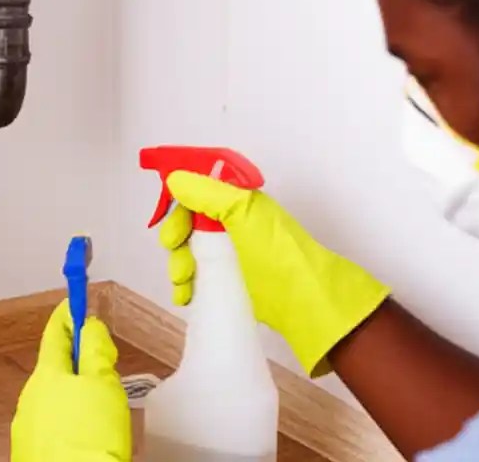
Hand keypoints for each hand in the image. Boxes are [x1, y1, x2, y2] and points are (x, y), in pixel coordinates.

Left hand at [11, 300, 130, 461]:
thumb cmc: (91, 434)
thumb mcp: (105, 383)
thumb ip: (98, 351)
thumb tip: (90, 325)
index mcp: (47, 374)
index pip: (56, 333)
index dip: (69, 314)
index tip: (79, 299)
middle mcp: (31, 395)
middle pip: (58, 365)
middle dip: (82, 358)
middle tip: (110, 362)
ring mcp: (28, 423)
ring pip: (57, 394)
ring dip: (78, 389)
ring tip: (106, 403)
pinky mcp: (33, 446)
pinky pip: (55, 419)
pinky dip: (72, 414)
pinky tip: (90, 428)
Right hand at [160, 171, 390, 376]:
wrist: (306, 300)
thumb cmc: (277, 255)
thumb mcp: (244, 216)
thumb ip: (210, 195)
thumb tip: (176, 178)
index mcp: (242, 202)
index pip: (199, 193)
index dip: (180, 208)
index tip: (172, 229)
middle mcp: (238, 223)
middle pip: (192, 223)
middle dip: (177, 239)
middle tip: (175, 255)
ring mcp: (237, 252)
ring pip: (194, 250)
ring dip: (180, 264)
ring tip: (182, 282)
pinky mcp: (235, 278)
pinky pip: (202, 274)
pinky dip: (188, 284)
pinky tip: (185, 296)